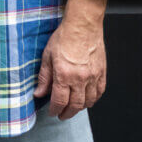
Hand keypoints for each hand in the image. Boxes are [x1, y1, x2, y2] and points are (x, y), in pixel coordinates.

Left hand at [34, 0, 107, 119]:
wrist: (83, 26)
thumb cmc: (64, 37)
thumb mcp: (47, 56)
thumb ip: (44, 78)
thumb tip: (39, 93)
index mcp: (64, 75)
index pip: (59, 101)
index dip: (55, 110)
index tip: (52, 112)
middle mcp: (80, 78)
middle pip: (75, 105)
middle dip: (67, 113)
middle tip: (62, 115)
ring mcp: (93, 76)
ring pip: (89, 101)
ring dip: (80, 108)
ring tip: (73, 108)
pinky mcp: (102, 72)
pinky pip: (99, 92)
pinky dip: (94, 99)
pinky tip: (88, 99)